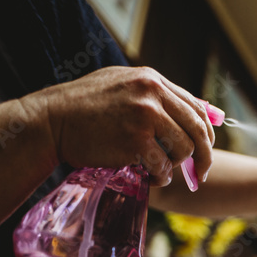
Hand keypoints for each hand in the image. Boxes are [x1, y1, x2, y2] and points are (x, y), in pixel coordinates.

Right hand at [21, 66, 214, 187]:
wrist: (49, 121)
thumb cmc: (83, 108)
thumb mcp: (122, 86)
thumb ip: (158, 96)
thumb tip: (208, 110)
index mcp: (152, 79)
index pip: (196, 108)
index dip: (206, 133)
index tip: (205, 149)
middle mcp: (152, 93)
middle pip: (198, 129)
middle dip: (204, 156)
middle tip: (201, 173)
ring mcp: (145, 116)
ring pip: (184, 149)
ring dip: (176, 167)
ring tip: (160, 171)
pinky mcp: (134, 140)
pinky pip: (163, 165)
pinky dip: (160, 177)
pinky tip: (149, 177)